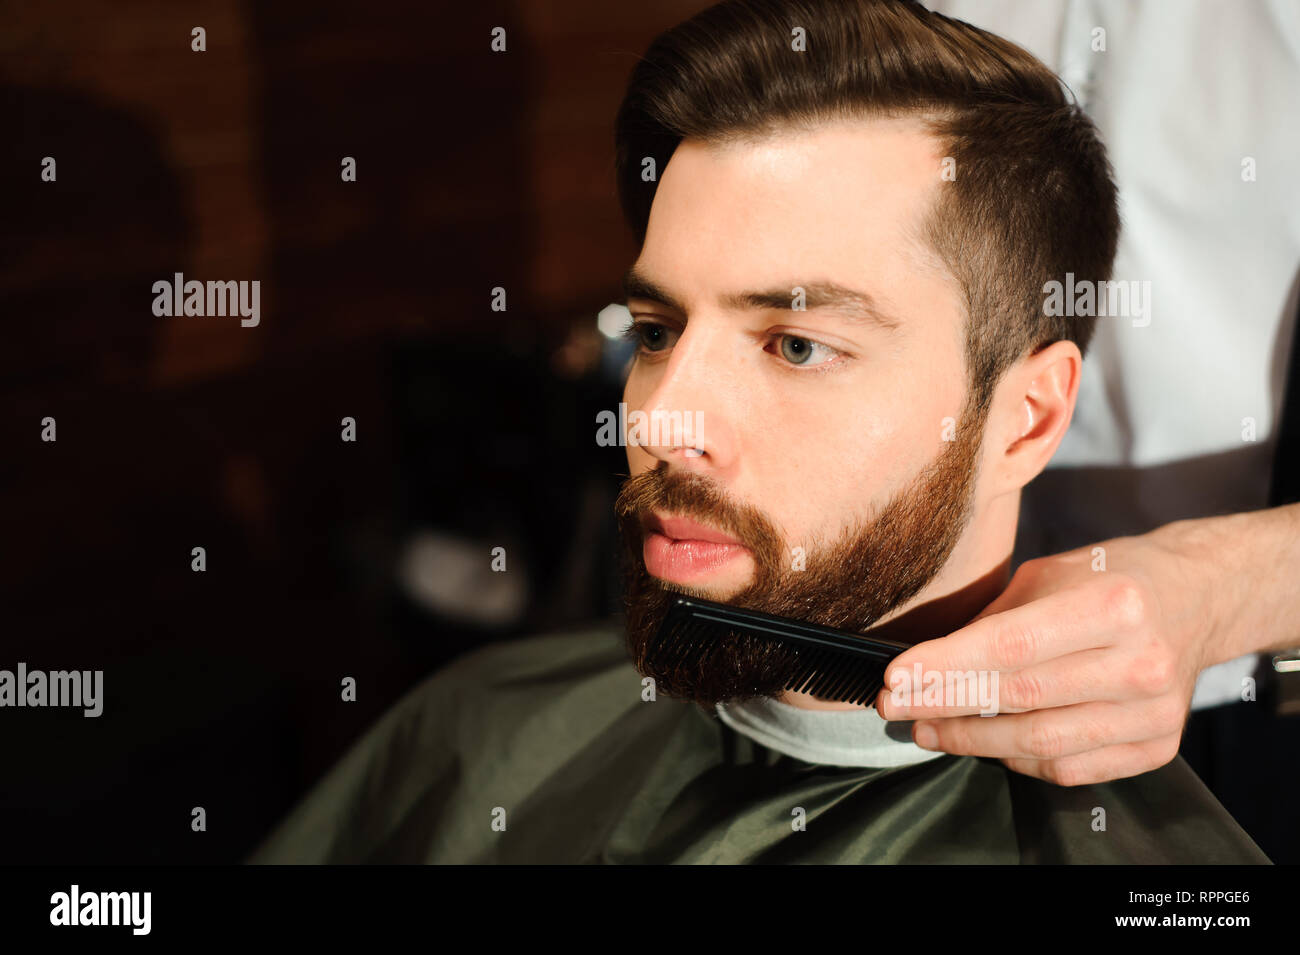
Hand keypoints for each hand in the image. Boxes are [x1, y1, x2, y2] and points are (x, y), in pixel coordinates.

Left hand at [875, 529, 1219, 785]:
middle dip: (945, 705)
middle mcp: (1140, 662)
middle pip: (1021, 698)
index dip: (947, 665)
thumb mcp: (1049, 575)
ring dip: (973, 740)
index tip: (897, 677)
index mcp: (1114, 605)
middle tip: (897, 706)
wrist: (1196, 598)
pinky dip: (1020, 760)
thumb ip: (995, 619)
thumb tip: (929, 662)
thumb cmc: (1110, 580)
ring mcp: (1153, 712)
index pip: (1011, 645)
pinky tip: (989, 743)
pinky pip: (1070, 768)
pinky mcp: (1157, 746)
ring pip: (1042, 742)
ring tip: (929, 729)